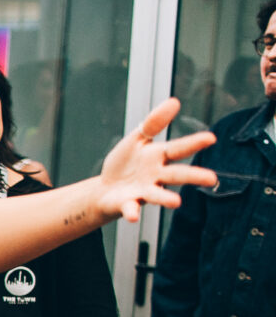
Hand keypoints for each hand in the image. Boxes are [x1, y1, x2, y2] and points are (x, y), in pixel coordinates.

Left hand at [93, 98, 218, 222]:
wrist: (105, 189)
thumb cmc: (125, 163)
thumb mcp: (136, 139)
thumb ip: (153, 123)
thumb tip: (174, 101)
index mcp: (159, 157)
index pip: (179, 149)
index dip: (194, 143)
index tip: (211, 137)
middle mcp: (156, 176)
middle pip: (176, 175)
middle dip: (193, 176)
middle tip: (212, 178)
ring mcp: (143, 192)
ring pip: (157, 195)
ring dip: (166, 198)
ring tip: (176, 202)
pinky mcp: (128, 205)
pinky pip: (131, 208)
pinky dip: (132, 211)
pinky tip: (133, 215)